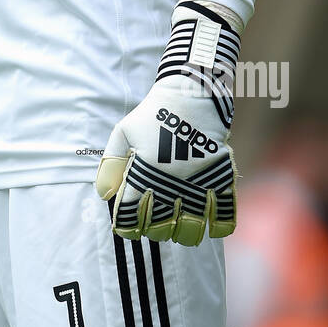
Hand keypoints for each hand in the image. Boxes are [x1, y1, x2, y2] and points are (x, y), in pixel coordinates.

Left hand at [95, 76, 236, 245]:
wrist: (190, 92)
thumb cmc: (152, 113)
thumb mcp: (123, 132)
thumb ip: (112, 164)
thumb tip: (103, 194)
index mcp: (143, 172)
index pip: (129, 215)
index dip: (126, 227)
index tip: (128, 229)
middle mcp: (170, 182)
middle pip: (160, 227)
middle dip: (154, 232)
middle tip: (154, 226)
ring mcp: (197, 181)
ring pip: (190, 228)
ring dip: (183, 234)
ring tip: (180, 230)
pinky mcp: (220, 176)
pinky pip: (224, 213)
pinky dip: (218, 227)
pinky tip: (210, 229)